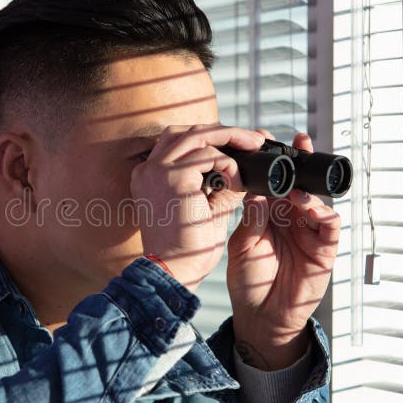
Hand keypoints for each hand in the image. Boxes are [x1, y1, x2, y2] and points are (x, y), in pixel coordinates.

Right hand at [130, 124, 263, 291]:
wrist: (174, 271)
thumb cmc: (187, 248)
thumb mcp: (206, 208)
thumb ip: (220, 185)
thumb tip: (243, 167)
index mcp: (150, 176)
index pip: (178, 142)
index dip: (209, 138)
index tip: (236, 145)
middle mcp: (148, 169)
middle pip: (187, 131)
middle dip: (222, 131)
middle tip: (253, 139)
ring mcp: (157, 171)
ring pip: (198, 136)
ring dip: (230, 138)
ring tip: (254, 146)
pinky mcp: (172, 178)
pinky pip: (208, 157)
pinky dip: (228, 165)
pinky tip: (237, 183)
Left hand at [226, 131, 340, 369]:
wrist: (261, 316)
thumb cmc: (248, 281)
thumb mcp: (242, 245)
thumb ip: (251, 219)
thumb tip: (255, 191)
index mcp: (270, 213)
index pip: (275, 181)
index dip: (274, 162)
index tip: (265, 140)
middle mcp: (291, 218)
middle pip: (301, 183)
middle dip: (301, 161)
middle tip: (297, 141)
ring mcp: (309, 232)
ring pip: (317, 200)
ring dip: (309, 189)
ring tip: (295, 186)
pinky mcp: (324, 250)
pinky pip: (330, 225)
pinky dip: (322, 212)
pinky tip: (308, 208)